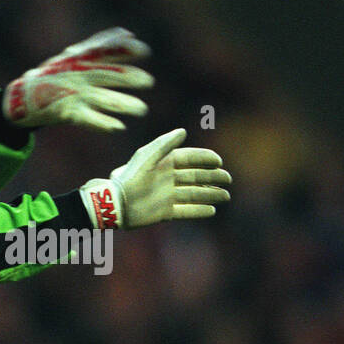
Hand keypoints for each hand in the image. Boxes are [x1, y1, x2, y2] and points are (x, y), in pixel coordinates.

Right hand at [3, 27, 153, 132]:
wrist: (25, 96)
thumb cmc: (56, 74)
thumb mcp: (75, 54)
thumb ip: (101, 44)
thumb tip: (128, 34)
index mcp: (81, 59)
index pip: (104, 50)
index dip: (124, 50)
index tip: (144, 51)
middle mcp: (79, 74)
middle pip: (107, 75)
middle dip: (129, 78)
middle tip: (149, 81)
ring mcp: (73, 94)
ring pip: (103, 99)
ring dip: (123, 104)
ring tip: (141, 109)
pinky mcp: (67, 113)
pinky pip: (88, 119)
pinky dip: (103, 124)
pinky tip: (117, 127)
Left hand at [79, 128, 231, 228]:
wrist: (116, 204)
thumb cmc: (130, 177)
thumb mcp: (147, 156)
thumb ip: (164, 143)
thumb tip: (183, 131)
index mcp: (164, 163)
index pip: (190, 158)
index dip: (205, 159)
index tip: (219, 161)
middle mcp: (168, 179)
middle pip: (196, 177)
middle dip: (212, 177)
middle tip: (227, 179)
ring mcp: (168, 196)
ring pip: (194, 194)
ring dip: (210, 194)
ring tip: (225, 196)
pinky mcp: (165, 213)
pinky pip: (186, 211)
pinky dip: (199, 211)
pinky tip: (212, 210)